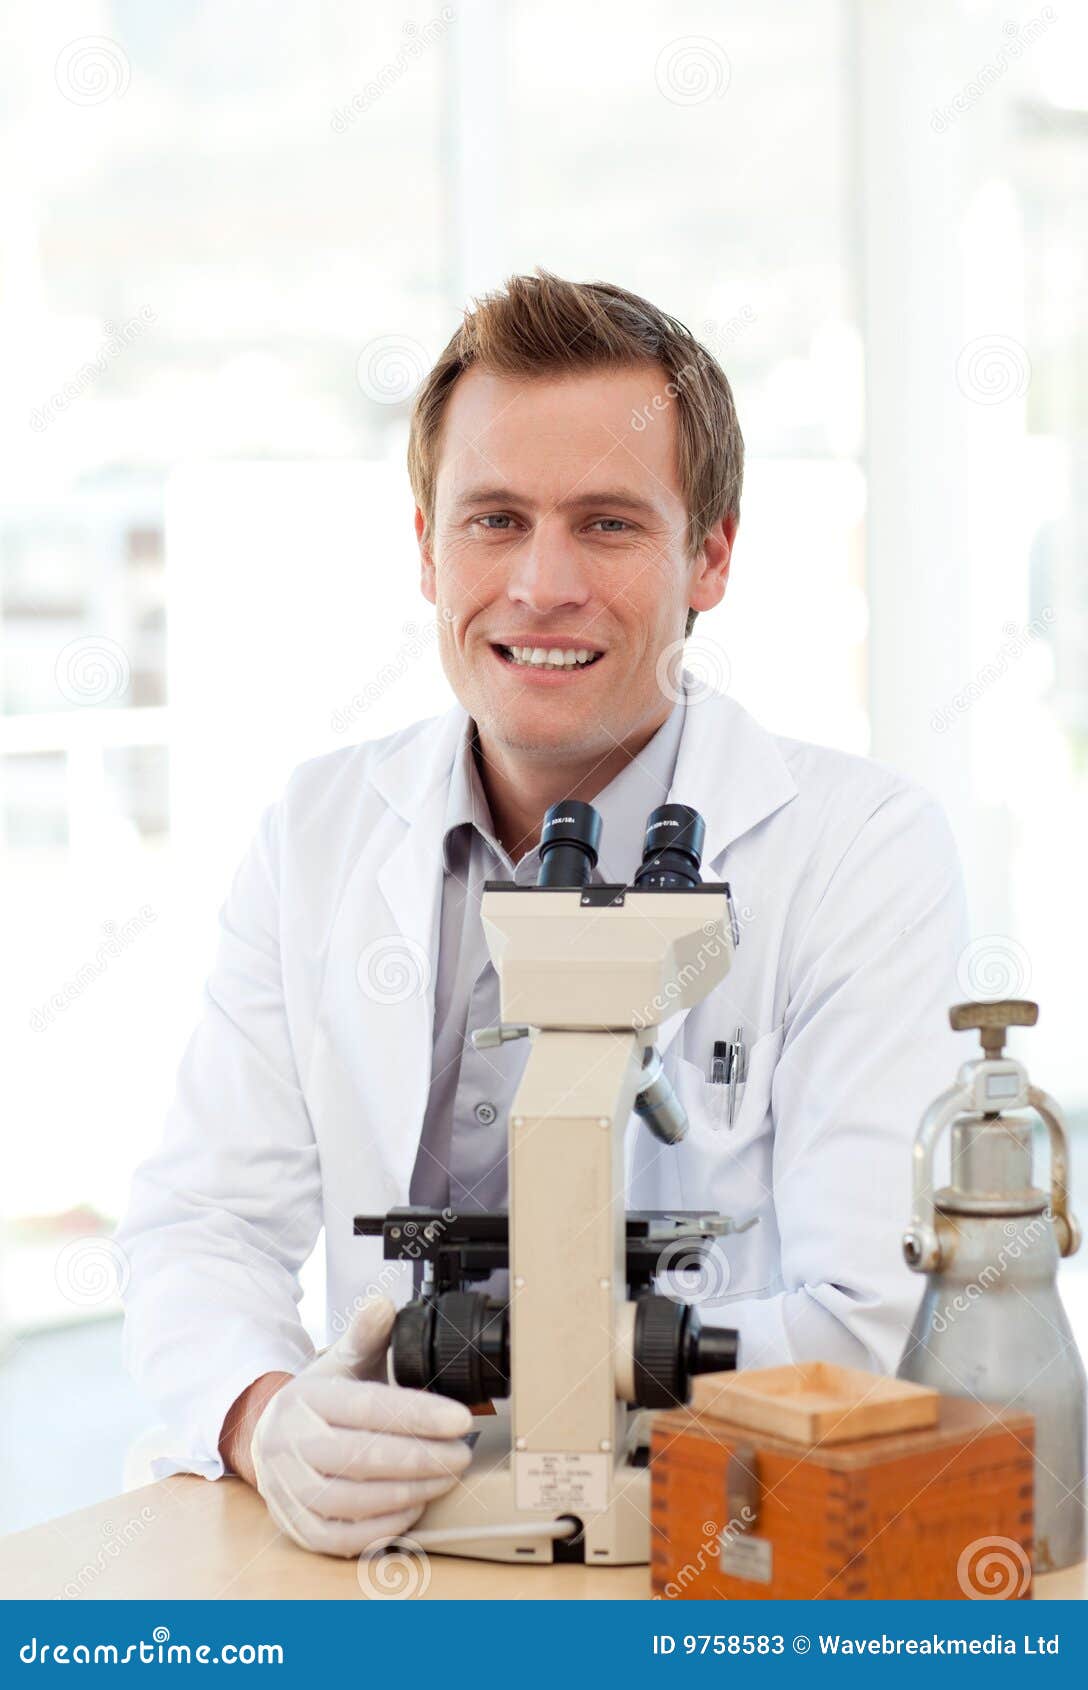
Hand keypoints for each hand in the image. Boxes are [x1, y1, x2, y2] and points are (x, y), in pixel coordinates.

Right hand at [249, 1294, 473, 1556]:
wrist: (269, 1438)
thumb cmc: (317, 1402)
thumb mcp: (339, 1361)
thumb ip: (365, 1334)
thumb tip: (382, 1304)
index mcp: (305, 1398)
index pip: (366, 1407)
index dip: (417, 1414)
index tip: (459, 1419)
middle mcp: (290, 1444)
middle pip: (362, 1456)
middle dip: (422, 1457)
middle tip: (462, 1452)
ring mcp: (288, 1489)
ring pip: (352, 1500)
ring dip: (408, 1492)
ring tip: (446, 1477)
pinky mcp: (295, 1525)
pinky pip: (340, 1538)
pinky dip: (380, 1528)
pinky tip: (412, 1509)